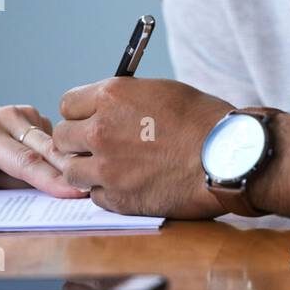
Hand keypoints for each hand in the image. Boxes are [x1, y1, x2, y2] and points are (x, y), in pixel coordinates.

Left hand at [0, 104, 84, 200]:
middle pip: (48, 149)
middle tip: (93, 191)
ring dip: (63, 167)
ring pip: (54, 146)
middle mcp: (9, 117)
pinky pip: (53, 143)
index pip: (22, 160)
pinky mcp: (36, 118)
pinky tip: (59, 173)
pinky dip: (58, 160)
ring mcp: (26, 114)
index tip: (72, 192)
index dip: (48, 178)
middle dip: (71, 170)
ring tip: (71, 188)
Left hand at [49, 76, 232, 217]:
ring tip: (114, 167)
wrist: (227, 156)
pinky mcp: (117, 198)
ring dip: (88, 168)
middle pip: (62, 137)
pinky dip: (108, 191)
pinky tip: (131, 183)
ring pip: (71, 169)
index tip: (92, 119)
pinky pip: (95, 195)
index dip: (81, 112)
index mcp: (112, 96)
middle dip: (78, 141)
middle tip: (101, 145)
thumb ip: (126, 99)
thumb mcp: (163, 91)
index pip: (67, 104)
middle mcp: (100, 130)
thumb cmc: (205, 120)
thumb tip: (109, 108)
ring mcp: (106, 167)